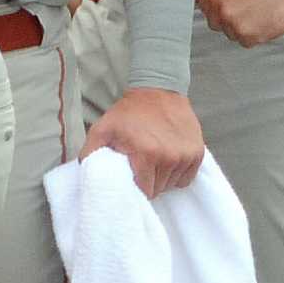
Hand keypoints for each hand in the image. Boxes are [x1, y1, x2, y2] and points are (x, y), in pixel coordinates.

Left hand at [81, 87, 204, 197]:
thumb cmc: (127, 113)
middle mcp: (169, 157)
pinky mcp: (197, 153)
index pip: (144, 192)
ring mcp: (186, 155)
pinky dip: (176, 174)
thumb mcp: (101, 129)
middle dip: (148, 182)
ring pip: (172, 185)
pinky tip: (166, 160)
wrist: (157, 91)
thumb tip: (86, 174)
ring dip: (162, 178)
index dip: (135, 189)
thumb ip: (90, 153)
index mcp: (146, 154)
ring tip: (153, 161)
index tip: (130, 180)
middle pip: (158, 189)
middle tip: (140, 167)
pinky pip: (186, 178)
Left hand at [197, 0, 283, 46]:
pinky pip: (244, 42)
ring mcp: (229, 18)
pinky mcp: (245, 33)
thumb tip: (203, 0)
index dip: (217, 8)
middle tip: (250, 9)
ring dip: (243, 28)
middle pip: (214, 22)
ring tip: (261, 12)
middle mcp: (216, 0)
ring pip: (229, 33)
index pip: (202, 5)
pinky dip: (256, 35)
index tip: (229, 7)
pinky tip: (266, 20)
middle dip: (229, 19)